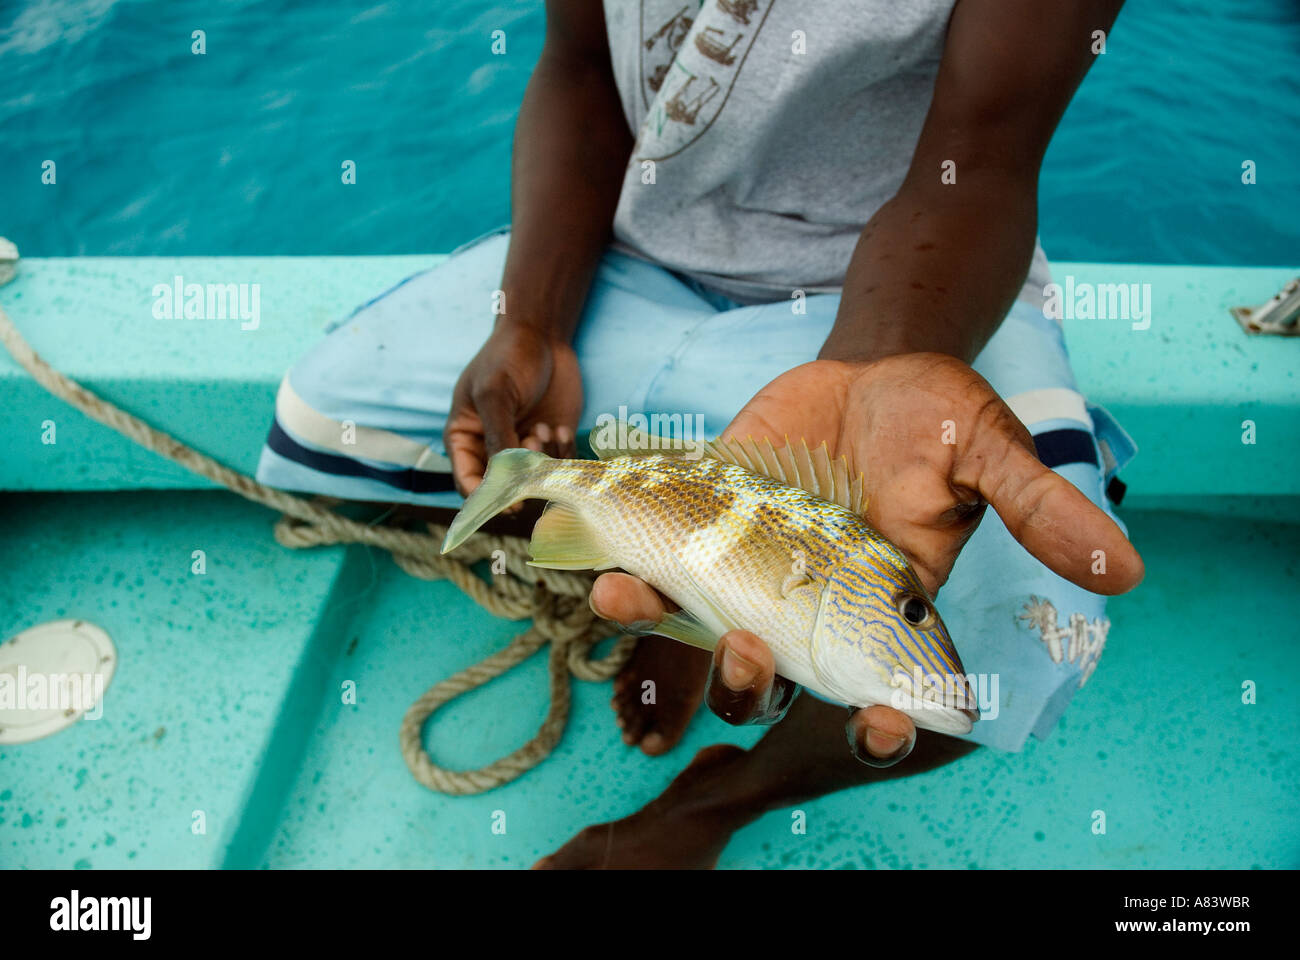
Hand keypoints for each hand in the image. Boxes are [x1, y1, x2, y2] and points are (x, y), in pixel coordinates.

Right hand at [445, 320, 581, 495]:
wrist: (542, 335)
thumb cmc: (507, 358)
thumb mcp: (495, 393)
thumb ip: (497, 436)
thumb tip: (502, 479)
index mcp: (465, 437)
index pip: (468, 482)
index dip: (485, 497)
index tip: (509, 501)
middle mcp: (492, 448)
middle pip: (503, 486)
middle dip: (520, 474)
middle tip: (532, 444)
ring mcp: (523, 445)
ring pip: (534, 478)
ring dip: (543, 460)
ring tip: (544, 428)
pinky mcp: (551, 440)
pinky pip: (558, 464)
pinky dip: (562, 452)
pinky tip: (561, 428)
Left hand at [593, 352, 1143, 763]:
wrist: (871, 365)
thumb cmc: (939, 415)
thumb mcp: (990, 453)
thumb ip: (1040, 509)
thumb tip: (1127, 569)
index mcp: (884, 610)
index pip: (882, 690)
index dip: (880, 723)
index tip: (876, 726)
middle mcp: (812, 607)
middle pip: (773, 679)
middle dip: (748, 683)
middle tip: (745, 651)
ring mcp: (753, 573)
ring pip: (703, 639)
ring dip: (667, 642)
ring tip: (629, 608)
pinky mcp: (706, 529)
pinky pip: (665, 573)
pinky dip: (634, 582)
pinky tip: (603, 575)